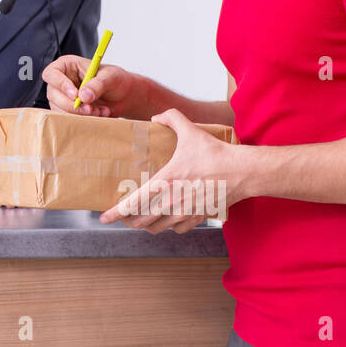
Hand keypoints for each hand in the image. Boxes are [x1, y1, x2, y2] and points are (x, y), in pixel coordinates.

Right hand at [41, 56, 143, 116]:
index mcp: (68, 65)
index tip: (75, 95)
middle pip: (53, 94)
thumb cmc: (115, 80)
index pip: (51, 73)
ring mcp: (64, 97)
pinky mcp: (69, 110)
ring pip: (59, 109)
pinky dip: (84, 119)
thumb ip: (97, 84)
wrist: (124, 96)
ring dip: (79, 113)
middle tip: (89, 108)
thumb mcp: (110, 77)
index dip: (60, 84)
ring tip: (99, 110)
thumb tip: (83, 95)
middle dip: (71, 105)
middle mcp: (62, 81)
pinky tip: (99, 113)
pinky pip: (68, 118)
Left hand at [98, 108, 246, 233]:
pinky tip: (166, 219)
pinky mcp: (198, 218)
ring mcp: (184, 213)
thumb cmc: (216, 154)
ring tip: (140, 218)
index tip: (103, 217)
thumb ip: (171, 118)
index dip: (114, 213)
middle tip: (122, 215)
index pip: (132, 203)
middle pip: (140, 221)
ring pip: (156, 227)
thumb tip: (157, 116)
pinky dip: (168, 226)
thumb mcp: (191, 131)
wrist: (243, 172)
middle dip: (127, 220)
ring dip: (146, 224)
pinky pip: (176, 229)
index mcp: (164, 182)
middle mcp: (171, 202)